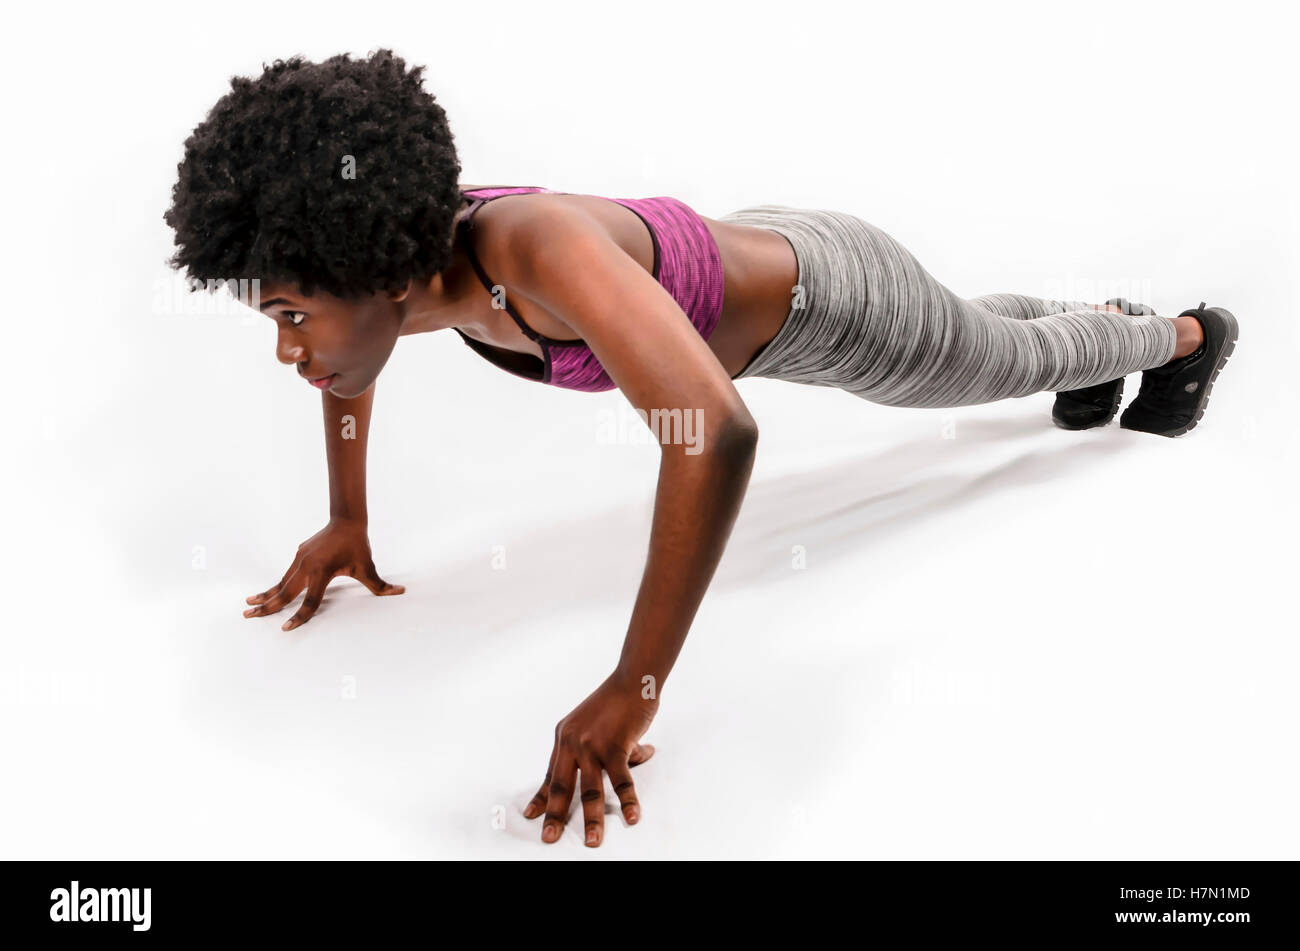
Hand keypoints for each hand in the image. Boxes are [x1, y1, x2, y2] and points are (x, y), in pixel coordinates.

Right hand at [243, 517, 403, 630]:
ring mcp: (300, 559)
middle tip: (247, 615)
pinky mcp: (299, 555)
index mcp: (323, 572)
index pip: (310, 601)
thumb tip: (400, 592)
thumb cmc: (358, 546)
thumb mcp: (367, 567)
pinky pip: (286, 574)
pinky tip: (266, 593)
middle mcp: (307, 566)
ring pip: (281, 582)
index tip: (285, 629)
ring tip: (249, 605)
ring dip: (266, 595)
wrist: (347, 521)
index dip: (300, 617)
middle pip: (284, 592)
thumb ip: (380, 585)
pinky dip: (276, 585)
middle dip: (266, 606)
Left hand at [522, 671, 658, 846]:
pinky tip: (631, 817)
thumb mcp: (603, 725)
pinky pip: (621, 781)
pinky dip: (627, 801)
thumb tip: (637, 758)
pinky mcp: (615, 746)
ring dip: (592, 819)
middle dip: (556, 815)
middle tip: (549, 837)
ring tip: (592, 841)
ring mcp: (592, 745)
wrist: (633, 679)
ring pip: (591, 790)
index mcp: (565, 736)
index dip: (543, 797)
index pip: (552, 774)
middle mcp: (573, 742)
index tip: (532, 815)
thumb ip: (612, 747)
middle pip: (563, 787)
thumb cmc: (619, 699)